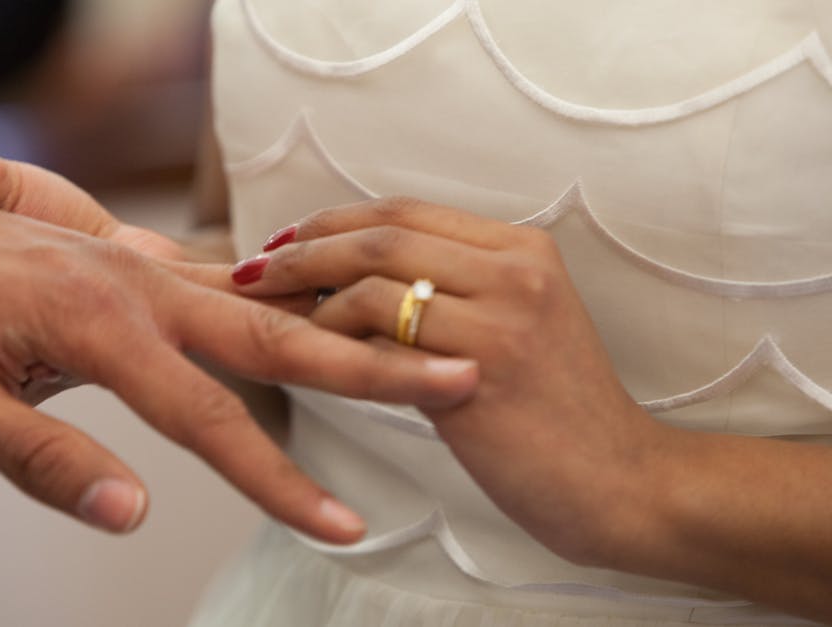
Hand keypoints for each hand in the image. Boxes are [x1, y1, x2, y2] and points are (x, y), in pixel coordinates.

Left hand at [0, 169, 477, 540]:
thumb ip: (44, 461)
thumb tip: (135, 513)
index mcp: (97, 317)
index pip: (209, 417)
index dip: (280, 482)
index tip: (343, 526)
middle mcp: (138, 283)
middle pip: (279, 332)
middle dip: (375, 365)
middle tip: (462, 377)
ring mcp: (143, 269)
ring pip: (267, 303)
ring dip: (350, 328)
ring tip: (428, 351)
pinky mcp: (139, 270)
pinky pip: (234, 290)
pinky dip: (296, 308)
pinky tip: (338, 321)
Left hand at [232, 198, 671, 562]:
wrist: (620, 483)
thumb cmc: (554, 414)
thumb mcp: (516, 326)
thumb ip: (453, 290)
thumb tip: (353, 276)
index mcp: (523, 249)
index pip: (406, 211)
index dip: (333, 220)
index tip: (284, 239)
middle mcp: (517, 269)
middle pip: (382, 233)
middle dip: (303, 246)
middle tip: (253, 268)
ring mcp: (503, 316)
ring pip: (375, 276)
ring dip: (307, 292)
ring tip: (269, 314)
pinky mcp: (482, 370)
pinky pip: (382, 335)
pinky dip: (331, 334)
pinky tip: (305, 351)